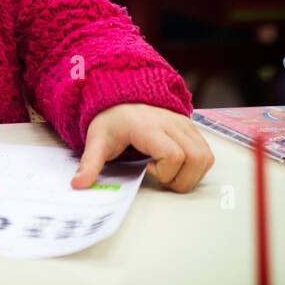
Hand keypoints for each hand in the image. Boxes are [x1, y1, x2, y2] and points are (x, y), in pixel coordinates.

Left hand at [71, 103, 213, 193]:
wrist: (121, 99)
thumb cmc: (111, 121)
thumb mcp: (96, 141)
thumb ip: (90, 164)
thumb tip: (78, 185)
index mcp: (148, 126)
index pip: (173, 154)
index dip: (163, 171)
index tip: (146, 167)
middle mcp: (171, 123)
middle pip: (195, 158)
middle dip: (179, 178)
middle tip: (158, 173)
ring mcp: (184, 124)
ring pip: (205, 157)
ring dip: (190, 174)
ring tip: (168, 169)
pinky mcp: (192, 128)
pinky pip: (207, 153)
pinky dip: (196, 166)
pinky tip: (176, 163)